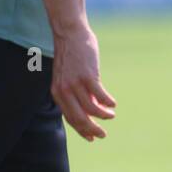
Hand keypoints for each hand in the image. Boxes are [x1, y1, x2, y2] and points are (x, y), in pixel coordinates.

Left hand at [50, 24, 116, 140]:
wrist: (70, 33)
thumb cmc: (71, 53)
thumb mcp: (68, 75)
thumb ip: (77, 91)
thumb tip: (93, 107)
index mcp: (57, 93)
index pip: (70, 118)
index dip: (81, 130)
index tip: (91, 137)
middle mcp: (64, 91)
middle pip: (80, 118)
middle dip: (92, 130)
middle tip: (103, 135)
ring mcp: (75, 84)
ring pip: (91, 110)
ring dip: (103, 116)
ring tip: (111, 115)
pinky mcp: (87, 76)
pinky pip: (100, 96)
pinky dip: (108, 102)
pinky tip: (113, 103)